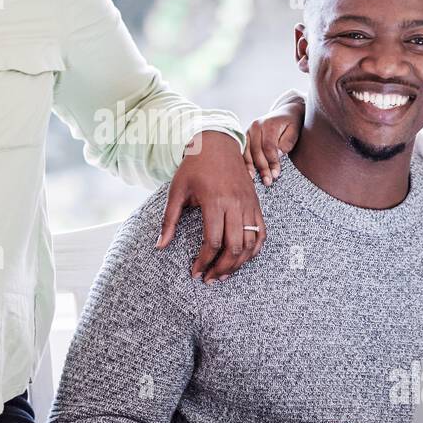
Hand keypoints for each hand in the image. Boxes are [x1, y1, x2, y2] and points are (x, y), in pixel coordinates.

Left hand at [158, 130, 265, 282]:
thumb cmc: (194, 167)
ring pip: (251, 243)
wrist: (217, 144)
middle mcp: (236, 205)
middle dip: (222, 268)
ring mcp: (249, 204)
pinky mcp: (256, 204)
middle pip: (234, 247)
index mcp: (215, 201)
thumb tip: (160, 246)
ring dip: (238, 264)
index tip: (195, 273)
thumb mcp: (177, 191)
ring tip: (224, 274)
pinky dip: (255, 250)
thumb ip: (169, 220)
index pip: (213, 242)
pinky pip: (262, 232)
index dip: (204, 261)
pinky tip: (242, 259)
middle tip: (209, 279)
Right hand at [243, 95, 304, 185]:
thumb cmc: (291, 124)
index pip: (269, 147)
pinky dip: (244, 161)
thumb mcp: (294, 132)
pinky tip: (247, 171)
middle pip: (257, 151)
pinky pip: (243, 150)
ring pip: (247, 151)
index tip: (276, 174)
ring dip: (250, 167)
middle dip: (262, 168)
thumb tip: (276, 156)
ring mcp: (248, 130)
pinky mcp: (245, 135)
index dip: (272, 162)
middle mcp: (256, 126)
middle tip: (268, 181)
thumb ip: (286, 143)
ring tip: (254, 180)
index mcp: (269, 124)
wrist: (285, 112)